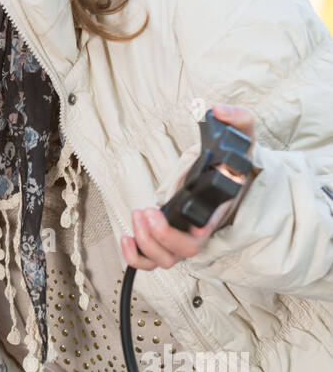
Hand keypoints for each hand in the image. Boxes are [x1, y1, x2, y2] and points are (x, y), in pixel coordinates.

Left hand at [121, 103, 255, 271]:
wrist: (233, 176)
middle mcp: (201, 229)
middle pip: (184, 251)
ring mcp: (184, 236)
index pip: (205, 232)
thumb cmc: (238, 161)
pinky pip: (152, 260)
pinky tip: (126, 237)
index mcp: (218, 209)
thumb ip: (238, 118)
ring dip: (147, 243)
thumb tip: (218, 111)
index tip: (177, 218)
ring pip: (167, 259)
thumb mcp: (244, 134)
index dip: (190, 233)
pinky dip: (136, 257)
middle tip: (147, 211)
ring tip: (139, 215)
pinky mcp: (168, 237)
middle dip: (161, 236)